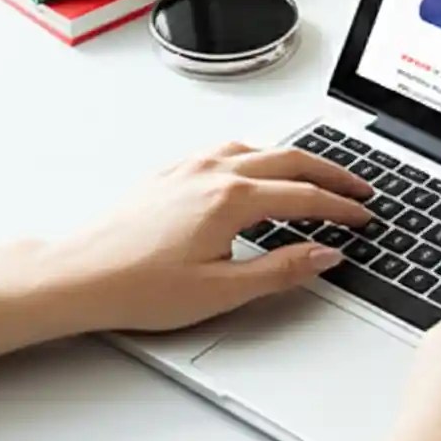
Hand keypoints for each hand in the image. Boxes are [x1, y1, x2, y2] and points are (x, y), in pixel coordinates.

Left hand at [42, 141, 372, 333]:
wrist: (77, 275)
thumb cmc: (137, 286)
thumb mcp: (222, 291)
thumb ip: (282, 270)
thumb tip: (324, 254)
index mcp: (232, 199)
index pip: (306, 197)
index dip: (342, 208)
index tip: (363, 216)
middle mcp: (213, 172)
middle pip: (291, 159)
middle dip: (332, 174)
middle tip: (359, 189)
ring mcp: (190, 168)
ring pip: (259, 149)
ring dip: (296, 160)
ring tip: (318, 176)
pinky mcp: (171, 173)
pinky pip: (228, 150)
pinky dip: (259, 156)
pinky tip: (258, 170)